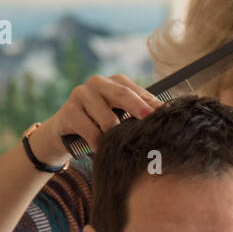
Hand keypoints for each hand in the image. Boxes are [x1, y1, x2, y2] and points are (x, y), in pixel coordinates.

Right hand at [31, 74, 162, 162]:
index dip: (152, 105)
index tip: (167, 116)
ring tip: (118, 146)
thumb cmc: (100, 123)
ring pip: (107, 119)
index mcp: (116, 81)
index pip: (138, 92)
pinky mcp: (68, 112)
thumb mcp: (120, 115)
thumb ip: (140, 113)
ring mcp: (81, 95)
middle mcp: (98, 83)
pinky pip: (91, 132)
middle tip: (149, 121)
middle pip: (123, 95)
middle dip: (138, 108)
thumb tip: (167, 117)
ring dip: (115, 137)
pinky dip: (98, 144)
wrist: (65, 131)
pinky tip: (101, 150)